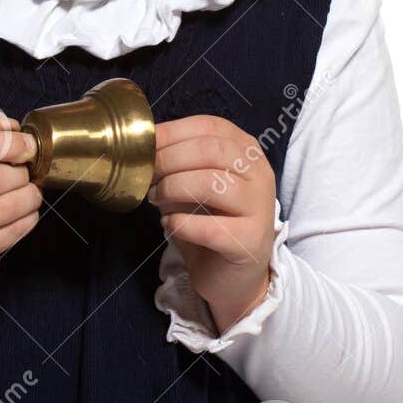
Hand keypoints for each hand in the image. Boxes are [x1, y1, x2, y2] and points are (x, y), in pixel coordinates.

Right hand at [0, 110, 41, 322]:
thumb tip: (11, 125)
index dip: (7, 143)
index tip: (27, 146)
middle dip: (20, 174)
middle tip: (25, 175)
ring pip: (5, 207)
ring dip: (29, 197)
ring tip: (30, 193)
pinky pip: (9, 233)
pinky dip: (27, 219)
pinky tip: (26, 214)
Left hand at [147, 114, 276, 335]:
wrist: (233, 276)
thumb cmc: (210, 222)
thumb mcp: (195, 183)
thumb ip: (179, 162)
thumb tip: (143, 148)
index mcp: (246, 151)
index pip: (209, 126)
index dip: (171, 133)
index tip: (144, 148)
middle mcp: (259, 173)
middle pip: (210, 150)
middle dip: (168, 160)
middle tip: (147, 178)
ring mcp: (259, 207)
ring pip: (210, 183)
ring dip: (172, 189)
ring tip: (156, 200)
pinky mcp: (250, 241)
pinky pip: (208, 227)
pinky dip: (180, 223)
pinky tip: (170, 224)